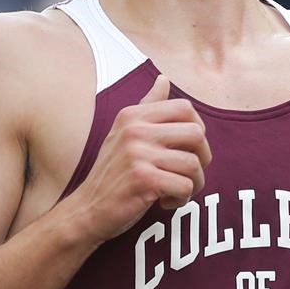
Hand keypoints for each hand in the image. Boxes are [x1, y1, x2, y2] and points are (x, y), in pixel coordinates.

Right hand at [73, 76, 210, 242]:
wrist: (87, 210)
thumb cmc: (113, 173)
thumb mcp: (125, 133)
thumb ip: (148, 106)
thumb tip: (164, 79)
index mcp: (133, 115)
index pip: (185, 108)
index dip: (197, 129)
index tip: (186, 148)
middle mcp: (134, 130)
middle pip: (197, 133)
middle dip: (202, 157)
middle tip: (188, 172)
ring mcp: (137, 154)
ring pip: (194, 164)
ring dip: (194, 183)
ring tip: (176, 190)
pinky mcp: (142, 180)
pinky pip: (185, 186)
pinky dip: (181, 199)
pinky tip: (165, 201)